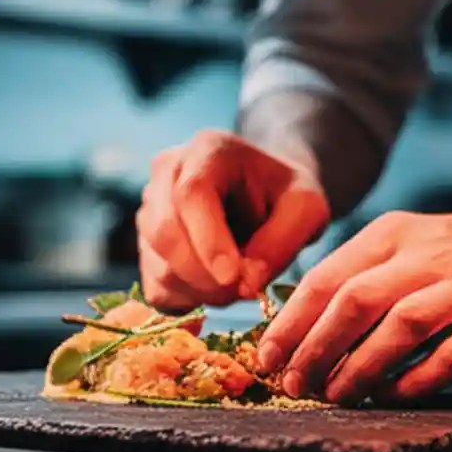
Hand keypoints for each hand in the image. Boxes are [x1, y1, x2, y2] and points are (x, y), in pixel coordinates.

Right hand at [137, 130, 329, 311]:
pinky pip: (155, 287)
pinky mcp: (146, 246)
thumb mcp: (306, 208)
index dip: (209, 241)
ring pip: (158, 265)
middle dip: (204, 274)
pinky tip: (214, 287)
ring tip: (237, 283)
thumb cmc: (284, 195)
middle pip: (163, 232)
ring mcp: (149, 210)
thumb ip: (283, 240)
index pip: (191, 195)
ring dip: (201, 289)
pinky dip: (187, 300)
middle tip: (243, 290)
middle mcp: (166, 174)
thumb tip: (246, 282)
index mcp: (207, 151)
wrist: (264, 193)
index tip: (234, 278)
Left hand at [257, 208, 451, 404]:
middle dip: (317, 347)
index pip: (327, 278)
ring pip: (402, 326)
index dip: (292, 322)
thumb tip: (294, 328)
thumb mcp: (401, 245)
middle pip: (357, 301)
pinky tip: (388, 395)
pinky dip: (416, 379)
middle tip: (295, 382)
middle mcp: (427, 255)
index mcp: (391, 234)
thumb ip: (354, 277)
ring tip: (334, 394)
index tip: (268, 356)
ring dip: (361, 366)